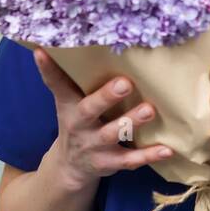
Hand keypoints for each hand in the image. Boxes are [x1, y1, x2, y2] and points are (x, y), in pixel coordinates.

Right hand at [31, 48, 173, 184]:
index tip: (42, 51)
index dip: (48, 69)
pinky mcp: (110, 163)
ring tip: (149, 110)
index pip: (57, 84)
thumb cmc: (78, 123)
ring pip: (112, 134)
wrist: (69, 167)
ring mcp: (94, 145)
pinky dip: (149, 155)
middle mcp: (79, 125)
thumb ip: (70, 78)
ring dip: (131, 122)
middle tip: (125, 83)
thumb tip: (61, 42)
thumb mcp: (69, 102)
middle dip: (106, 97)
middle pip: (90, 110)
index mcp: (70, 105)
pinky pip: (130, 160)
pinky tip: (167, 149)